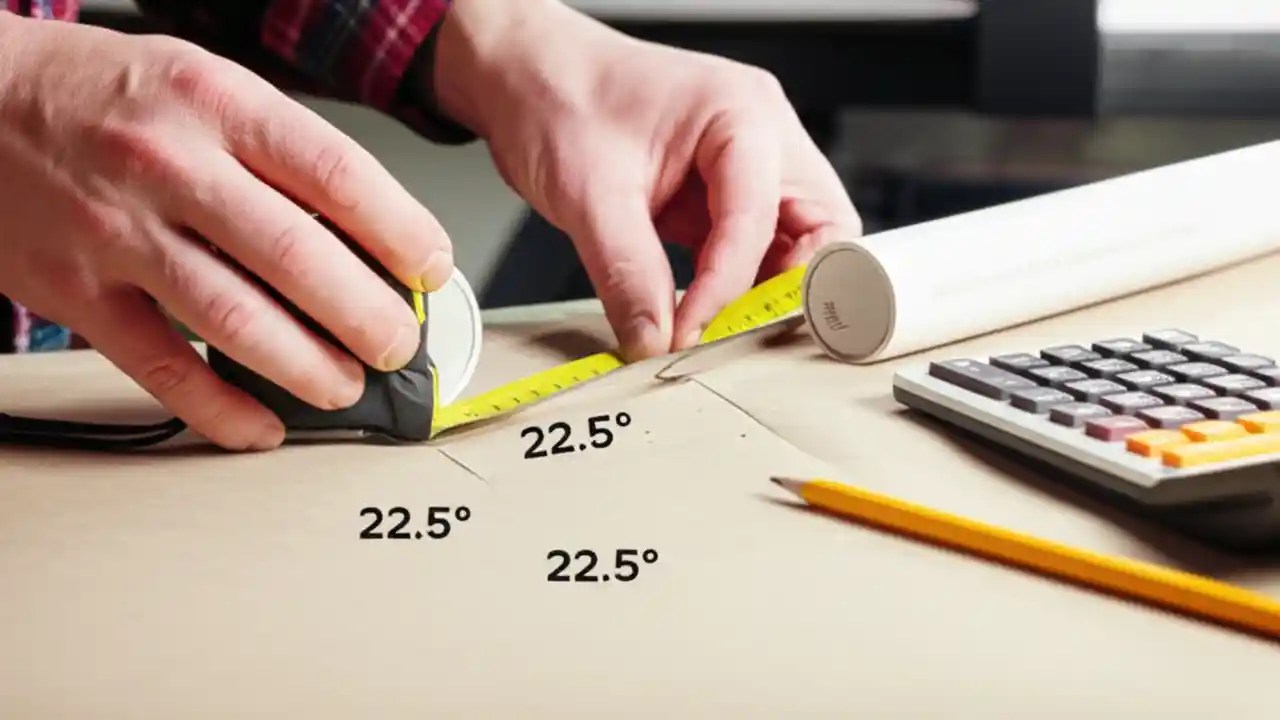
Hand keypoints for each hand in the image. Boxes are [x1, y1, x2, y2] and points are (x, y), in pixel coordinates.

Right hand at [0, 15, 452, 449]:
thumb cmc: (105, 94)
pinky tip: (262, 426)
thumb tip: (370, 236)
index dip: (401, 233)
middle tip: (399, 345)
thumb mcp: (205, 85)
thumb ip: (282, 155)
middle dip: (368, 317)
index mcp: (217, 105)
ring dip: (308, 369)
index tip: (431, 271)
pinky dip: (222, 409)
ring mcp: (119, 233)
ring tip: (347, 386)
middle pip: (298, 258)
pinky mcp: (76, 294)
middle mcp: (170, 167)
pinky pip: (163, 369)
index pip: (338, 176)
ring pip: (237, 321)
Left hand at [433, 0, 860, 360]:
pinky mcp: (720, 191)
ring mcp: (746, 163)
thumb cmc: (557, 94)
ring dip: (763, 290)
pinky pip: (752, 247)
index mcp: (741, 114)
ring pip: (795, 242)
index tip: (685, 332)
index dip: (726, 288)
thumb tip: (653, 339)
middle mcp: (760, 134)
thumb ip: (626, 272)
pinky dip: (733, 283)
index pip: (759, 219)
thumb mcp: (586, 191)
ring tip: (716, 328)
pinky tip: (700, 310)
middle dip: (787, 287)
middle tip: (739, 334)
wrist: (523, 74)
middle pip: (820, 228)